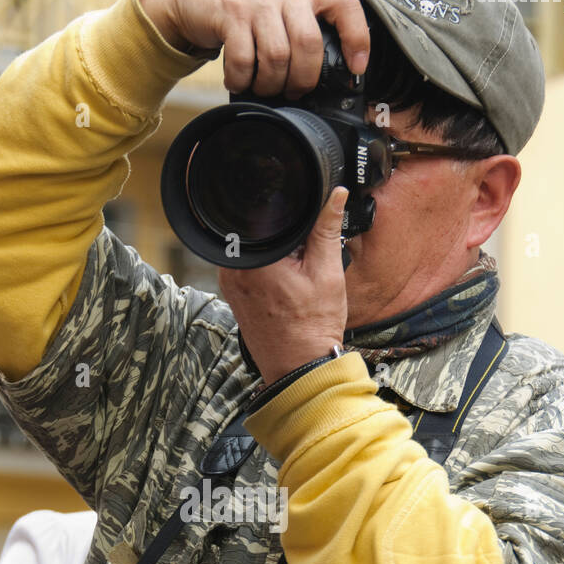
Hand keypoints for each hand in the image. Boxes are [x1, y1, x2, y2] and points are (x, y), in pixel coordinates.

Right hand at [139, 0, 368, 97]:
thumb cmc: (245, 8)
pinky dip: (242, 81)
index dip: (357, 39)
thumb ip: (302, 26)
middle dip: (302, 80)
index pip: (346, 6)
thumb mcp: (281, 5)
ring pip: (277, 57)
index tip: (356, 69)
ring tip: (262, 88)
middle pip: (309, 45)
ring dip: (270, 84)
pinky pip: (244, 61)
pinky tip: (238, 82)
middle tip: (291, 92)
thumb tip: (323, 78)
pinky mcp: (230, 12)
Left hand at [218, 187, 348, 385]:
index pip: (266, 211)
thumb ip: (326, 228)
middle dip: (282, 233)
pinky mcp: (231, 292)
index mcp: (253, 259)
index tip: (305, 229)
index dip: (289, 210)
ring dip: (274, 250)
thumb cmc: (312, 327)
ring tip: (295, 271)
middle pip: (256, 228)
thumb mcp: (326, 271)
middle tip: (303, 255)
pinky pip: (247, 264)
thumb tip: (335, 195)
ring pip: (252, 246)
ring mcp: (228, 281)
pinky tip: (285, 281)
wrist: (299, 368)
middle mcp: (233, 268)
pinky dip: (266, 265)